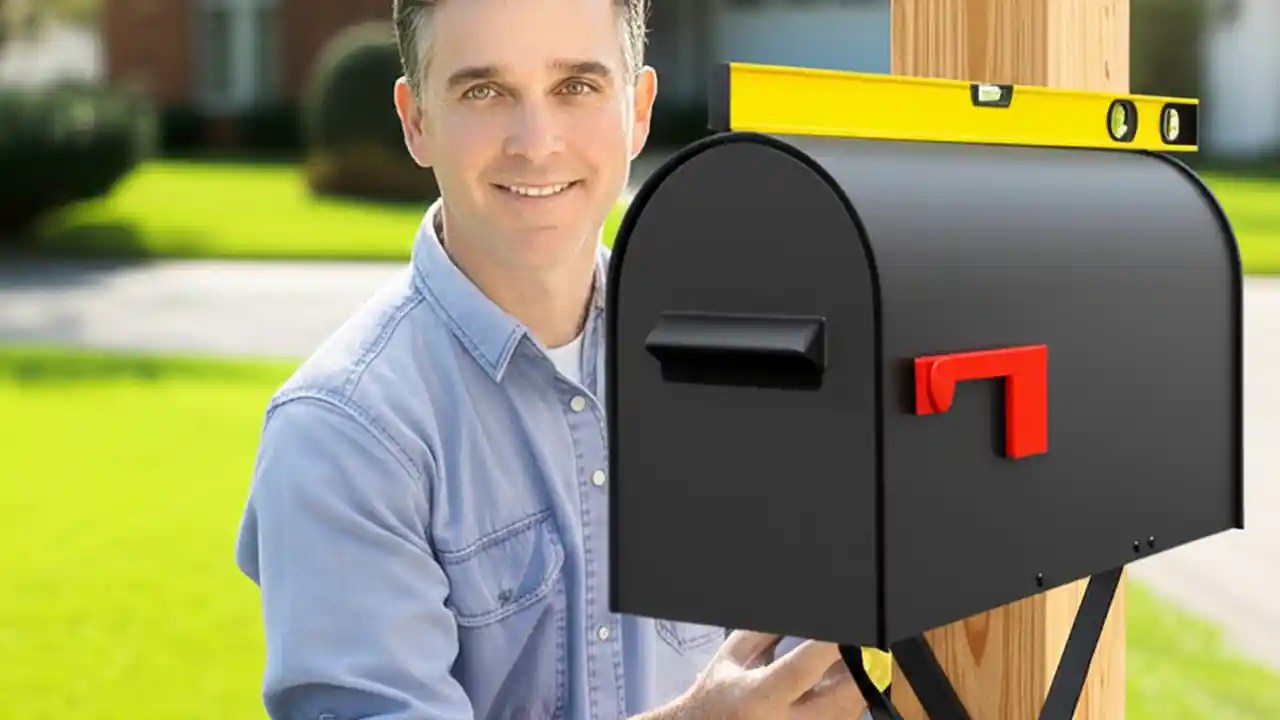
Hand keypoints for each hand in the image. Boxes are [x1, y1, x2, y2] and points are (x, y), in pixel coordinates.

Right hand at [662, 630, 867, 719]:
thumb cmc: (718, 695)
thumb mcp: (734, 656)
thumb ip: (767, 631)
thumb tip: (805, 614)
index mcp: (757, 698)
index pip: (800, 670)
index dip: (827, 647)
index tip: (844, 628)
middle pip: (840, 698)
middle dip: (855, 666)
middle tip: (856, 643)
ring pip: (848, 711)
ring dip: (853, 683)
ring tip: (838, 663)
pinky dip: (845, 701)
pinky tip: (832, 687)